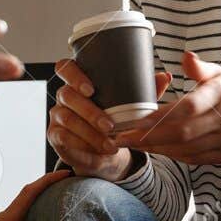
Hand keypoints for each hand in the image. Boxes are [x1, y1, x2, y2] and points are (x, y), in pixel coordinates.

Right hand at [48, 58, 171, 179]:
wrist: (105, 152)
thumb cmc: (115, 121)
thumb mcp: (131, 105)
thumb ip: (144, 91)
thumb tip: (165, 76)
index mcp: (78, 81)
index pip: (65, 68)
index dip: (74, 75)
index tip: (91, 88)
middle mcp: (64, 95)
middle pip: (66, 95)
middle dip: (89, 111)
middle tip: (109, 125)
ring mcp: (57, 115)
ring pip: (67, 118)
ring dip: (90, 132)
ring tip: (110, 143)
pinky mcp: (55, 135)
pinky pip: (63, 137)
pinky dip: (82, 144)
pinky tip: (98, 149)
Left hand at [113, 51, 220, 164]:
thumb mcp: (220, 73)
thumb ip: (199, 67)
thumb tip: (185, 57)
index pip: (187, 108)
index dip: (160, 117)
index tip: (137, 122)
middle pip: (183, 132)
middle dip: (151, 137)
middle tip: (127, 138)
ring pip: (187, 148)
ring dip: (159, 149)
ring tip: (138, 145)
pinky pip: (197, 158)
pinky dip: (175, 156)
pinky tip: (160, 150)